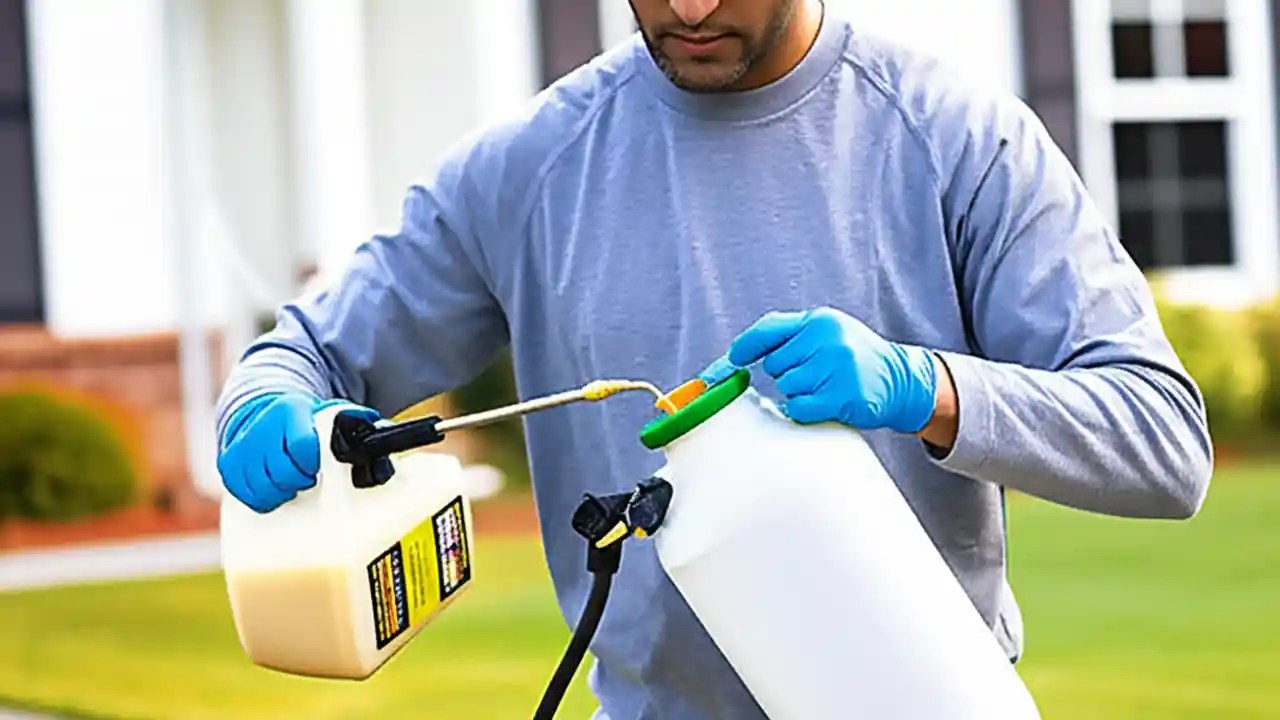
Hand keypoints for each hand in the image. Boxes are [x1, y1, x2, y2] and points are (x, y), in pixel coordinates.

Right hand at [217, 393, 379, 512]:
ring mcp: (242, 446)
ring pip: (263, 487)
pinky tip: (273, 490)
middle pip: (284, 472)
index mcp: (291, 411)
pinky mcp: (228, 464)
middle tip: (307, 477)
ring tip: (292, 483)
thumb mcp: (329, 413)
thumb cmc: (305, 421)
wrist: (262, 411)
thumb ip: (354, 421)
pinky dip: (262, 499)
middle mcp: (262, 427)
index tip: (317, 468)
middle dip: (300, 480)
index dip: (312, 464)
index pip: (303, 447)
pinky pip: (245, 495)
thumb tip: (383, 433)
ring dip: (282, 492)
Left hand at [727, 307, 937, 433]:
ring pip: (787, 388)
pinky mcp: (842, 396)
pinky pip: (800, 407)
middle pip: (775, 365)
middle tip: (815, 374)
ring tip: (826, 386)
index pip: (769, 330)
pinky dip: (805, 410)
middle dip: (788, 373)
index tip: (733, 360)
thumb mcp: (827, 332)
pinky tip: (824, 403)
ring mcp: (837, 368)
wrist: (900, 379)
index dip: (746, 346)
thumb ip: (789, 335)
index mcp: (819, 321)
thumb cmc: (855, 356)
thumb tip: (738, 352)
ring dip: (800, 393)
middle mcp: (828, 339)